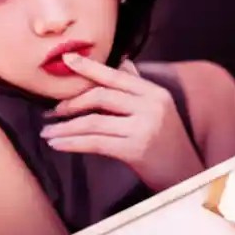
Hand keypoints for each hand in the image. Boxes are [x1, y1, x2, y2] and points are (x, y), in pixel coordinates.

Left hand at [40, 53, 203, 192]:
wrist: (186, 175)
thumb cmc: (169, 143)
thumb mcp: (159, 110)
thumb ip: (138, 87)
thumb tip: (122, 62)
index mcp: (155, 93)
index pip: (116, 76)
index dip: (89, 67)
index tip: (67, 59)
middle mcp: (151, 106)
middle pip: (101, 96)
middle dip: (71, 103)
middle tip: (51, 111)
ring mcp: (144, 128)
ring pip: (93, 122)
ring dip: (65, 127)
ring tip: (48, 132)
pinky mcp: (136, 150)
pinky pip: (95, 143)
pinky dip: (72, 143)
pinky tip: (58, 144)